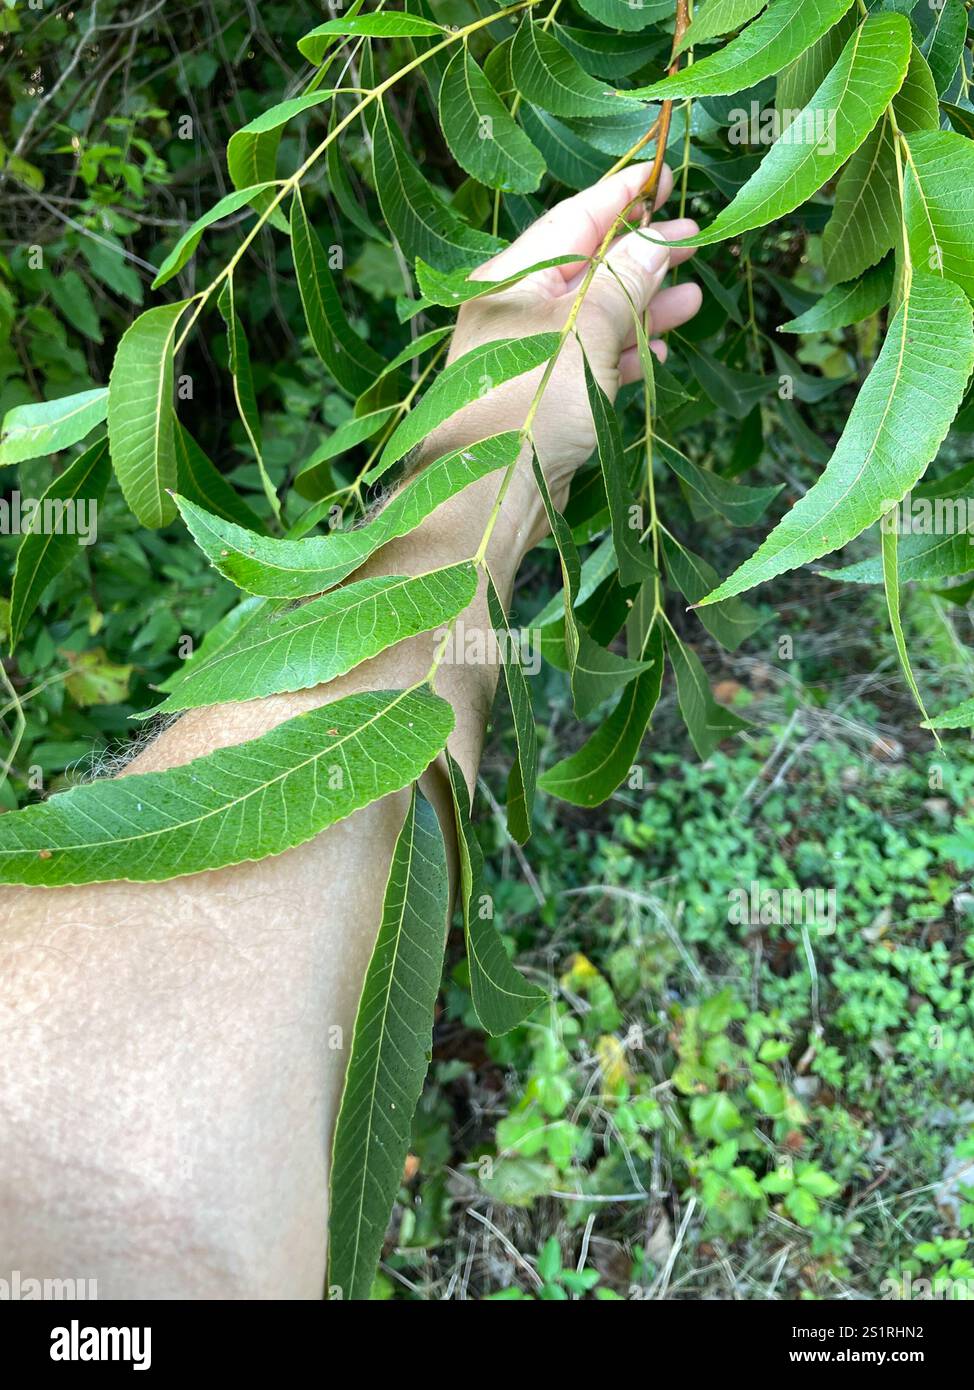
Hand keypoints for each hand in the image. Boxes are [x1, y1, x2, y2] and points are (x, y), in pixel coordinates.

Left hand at [428, 162, 702, 524]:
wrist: (489, 499)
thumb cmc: (528, 408)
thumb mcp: (586, 332)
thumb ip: (625, 281)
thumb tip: (658, 239)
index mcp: (512, 278)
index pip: (576, 218)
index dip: (624, 197)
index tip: (665, 177)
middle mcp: (516, 310)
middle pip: (590, 267)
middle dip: (643, 256)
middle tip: (695, 243)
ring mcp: (529, 356)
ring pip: (596, 317)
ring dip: (644, 308)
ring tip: (693, 300)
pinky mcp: (543, 398)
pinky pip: (590, 361)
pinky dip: (624, 354)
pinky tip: (657, 355)